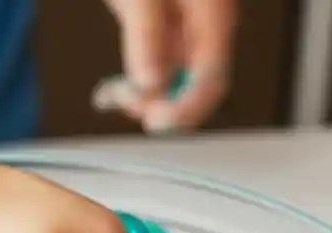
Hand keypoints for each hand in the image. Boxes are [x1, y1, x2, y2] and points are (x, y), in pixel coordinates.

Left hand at [95, 0, 237, 133]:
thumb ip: (146, 36)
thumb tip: (151, 83)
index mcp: (214, 10)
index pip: (212, 76)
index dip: (187, 107)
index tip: (157, 122)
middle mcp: (209, 20)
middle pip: (198, 80)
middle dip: (165, 101)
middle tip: (128, 107)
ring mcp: (190, 22)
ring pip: (179, 74)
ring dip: (150, 91)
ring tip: (117, 95)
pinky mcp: (170, 22)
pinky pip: (164, 59)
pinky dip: (143, 75)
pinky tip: (120, 85)